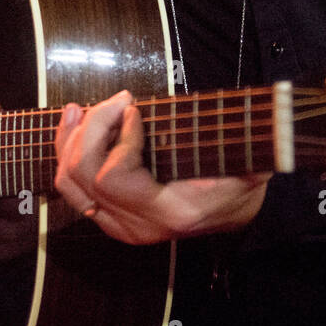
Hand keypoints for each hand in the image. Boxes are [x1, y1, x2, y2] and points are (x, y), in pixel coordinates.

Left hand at [53, 89, 270, 243]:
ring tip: (79, 108)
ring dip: (70, 138)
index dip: (119, 137)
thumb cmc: (237, 181)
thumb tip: (260, 121)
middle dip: (92, 126)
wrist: (233, 213)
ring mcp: (119, 225)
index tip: (135, 107)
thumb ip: (239, 147)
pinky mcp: (109, 217)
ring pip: (68, 182)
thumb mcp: (246, 164)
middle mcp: (137, 226)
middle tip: (118, 100)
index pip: (115, 176)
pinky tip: (74, 122)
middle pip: (84, 174)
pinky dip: (66, 151)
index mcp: (168, 212)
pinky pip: (71, 188)